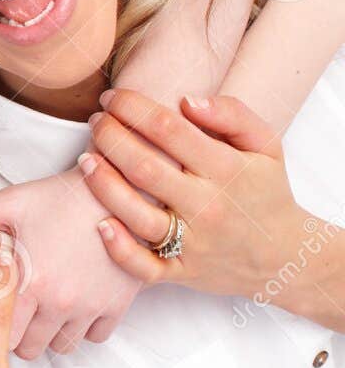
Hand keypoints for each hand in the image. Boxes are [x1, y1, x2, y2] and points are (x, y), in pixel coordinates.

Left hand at [0, 170, 141, 356]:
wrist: (123, 191)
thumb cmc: (62, 197)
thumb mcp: (10, 201)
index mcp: (27, 281)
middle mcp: (59, 302)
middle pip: (27, 349)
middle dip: (16, 336)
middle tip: (11, 315)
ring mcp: (89, 307)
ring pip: (61, 347)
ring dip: (48, 334)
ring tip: (40, 310)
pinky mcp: (117, 306)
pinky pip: (96, 337)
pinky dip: (83, 328)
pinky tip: (72, 307)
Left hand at [80, 89, 319, 297]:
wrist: (283, 255)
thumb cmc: (265, 191)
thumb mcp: (266, 147)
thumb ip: (234, 115)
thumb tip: (187, 100)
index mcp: (226, 170)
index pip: (169, 130)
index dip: (133, 108)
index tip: (112, 96)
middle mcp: (207, 206)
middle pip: (145, 168)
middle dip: (111, 139)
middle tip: (95, 122)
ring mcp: (193, 242)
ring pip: (138, 215)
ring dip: (103, 185)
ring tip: (84, 159)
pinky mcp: (181, 270)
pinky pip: (144, 267)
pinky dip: (119, 249)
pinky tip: (100, 225)